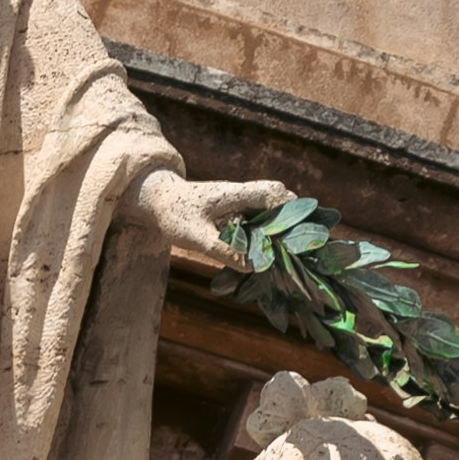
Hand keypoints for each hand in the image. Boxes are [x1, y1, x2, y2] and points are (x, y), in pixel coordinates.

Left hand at [141, 171, 294, 271]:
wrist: (157, 200)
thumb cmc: (174, 215)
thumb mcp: (195, 237)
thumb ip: (222, 250)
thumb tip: (252, 267)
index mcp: (233, 194)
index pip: (270, 192)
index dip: (289, 207)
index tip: (301, 227)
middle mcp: (239, 193)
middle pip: (276, 194)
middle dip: (291, 214)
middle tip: (300, 239)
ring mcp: (236, 199)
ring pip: (268, 204)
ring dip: (279, 221)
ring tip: (290, 246)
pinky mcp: (232, 207)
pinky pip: (256, 213)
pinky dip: (266, 226)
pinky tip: (268, 247)